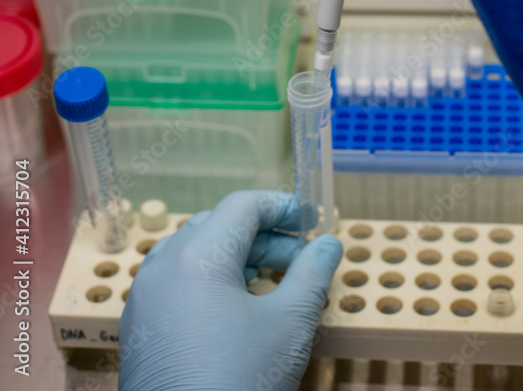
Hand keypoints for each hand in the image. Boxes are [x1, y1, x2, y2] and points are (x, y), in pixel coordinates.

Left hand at [119, 190, 341, 390]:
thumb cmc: (240, 382)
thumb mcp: (289, 324)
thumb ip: (312, 275)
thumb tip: (327, 244)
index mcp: (198, 256)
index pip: (242, 206)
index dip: (282, 207)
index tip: (311, 220)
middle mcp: (163, 267)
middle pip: (217, 226)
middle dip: (262, 236)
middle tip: (299, 260)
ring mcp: (145, 298)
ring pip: (193, 253)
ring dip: (235, 258)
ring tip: (269, 283)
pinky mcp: (138, 329)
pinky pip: (175, 283)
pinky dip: (208, 282)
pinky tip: (234, 312)